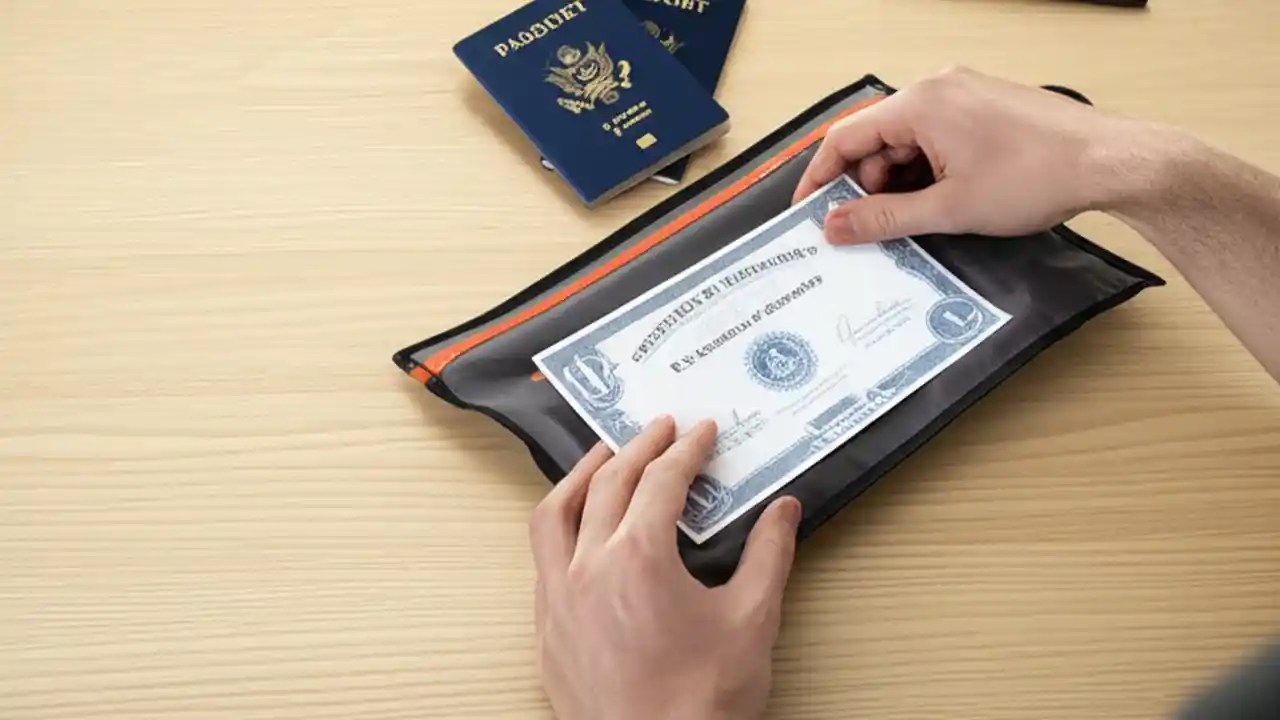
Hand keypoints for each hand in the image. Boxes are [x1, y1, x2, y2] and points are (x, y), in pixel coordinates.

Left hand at [530, 416, 802, 719]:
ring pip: (556, 514)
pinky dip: (562, 526)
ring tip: (604, 457)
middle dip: (637, 448)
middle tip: (661, 430)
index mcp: (639, 558)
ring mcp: (558, 600)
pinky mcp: (546, 630)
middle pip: (608, 484)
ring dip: (582, 476)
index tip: (702, 432)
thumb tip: (785, 510)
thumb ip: (769, 555)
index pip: (661, 481)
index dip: (686, 450)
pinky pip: (543, 559)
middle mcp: (588, 568)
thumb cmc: (702, 702)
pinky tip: (582, 529)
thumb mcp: (751, 620)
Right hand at [794, 66, 1139, 243]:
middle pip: (876, 140)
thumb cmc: (1037, 176)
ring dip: (902, 182)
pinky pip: (936, 137)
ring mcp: (964, 94)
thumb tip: (836, 226)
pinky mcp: (985, 107)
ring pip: (907, 142)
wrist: (1109, 163)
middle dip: (868, 186)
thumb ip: (883, 217)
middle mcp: (938, 88)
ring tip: (920, 219)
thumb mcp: (948, 209)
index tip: (807, 210)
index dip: (820, 178)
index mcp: (920, 103)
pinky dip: (929, 171)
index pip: (845, 138)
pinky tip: (943, 201)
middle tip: (871, 228)